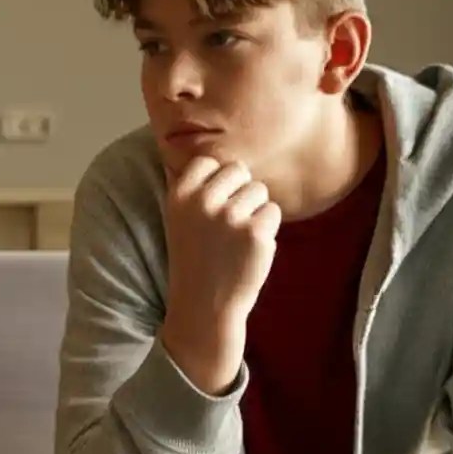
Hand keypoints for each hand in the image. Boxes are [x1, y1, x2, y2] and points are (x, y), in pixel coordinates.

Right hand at [161, 157, 281, 392]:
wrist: (204, 306)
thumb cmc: (196, 258)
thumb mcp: (180, 219)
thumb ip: (192, 187)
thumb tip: (198, 147)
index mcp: (179, 194)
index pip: (209, 161)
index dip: (217, 182)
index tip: (210, 207)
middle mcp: (202, 201)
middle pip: (239, 171)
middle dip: (240, 193)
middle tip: (226, 226)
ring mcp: (230, 216)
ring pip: (260, 191)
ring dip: (255, 213)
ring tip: (236, 240)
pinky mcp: (256, 233)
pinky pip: (273, 212)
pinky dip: (266, 230)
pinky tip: (248, 251)